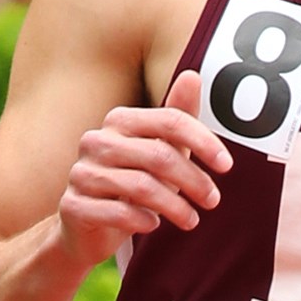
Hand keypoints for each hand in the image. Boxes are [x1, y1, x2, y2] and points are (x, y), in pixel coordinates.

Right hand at [56, 71, 233, 268]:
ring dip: (175, 206)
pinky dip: (143, 221)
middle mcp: (96, 141)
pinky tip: (154, 225)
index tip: (226, 165)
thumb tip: (193, 75)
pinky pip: (117, 212)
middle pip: (159, 155)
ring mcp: (81, 173)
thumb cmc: (132, 182)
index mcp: (119, 120)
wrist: (88, 224)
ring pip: (141, 186)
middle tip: (213, 200)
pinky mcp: (73, 205)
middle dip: (193, 180)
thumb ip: (178, 118)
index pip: (170, 120)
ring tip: (192, 219)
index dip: (203, 141)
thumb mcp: (161, 150)